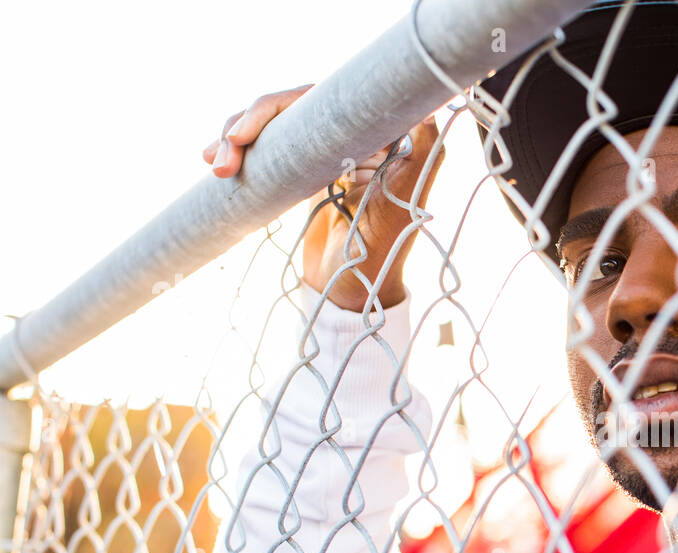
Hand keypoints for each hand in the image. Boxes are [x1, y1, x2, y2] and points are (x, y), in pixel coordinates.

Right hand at [202, 85, 443, 310]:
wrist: (349, 295)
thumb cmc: (380, 256)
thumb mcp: (402, 205)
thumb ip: (421, 156)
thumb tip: (432, 103)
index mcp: (378, 137)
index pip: (320, 99)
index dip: (277, 106)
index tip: (245, 132)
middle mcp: (353, 137)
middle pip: (290, 107)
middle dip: (249, 124)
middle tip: (224, 158)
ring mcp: (325, 152)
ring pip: (273, 125)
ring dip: (237, 138)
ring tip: (217, 167)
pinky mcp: (304, 170)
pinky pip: (267, 147)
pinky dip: (239, 150)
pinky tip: (212, 160)